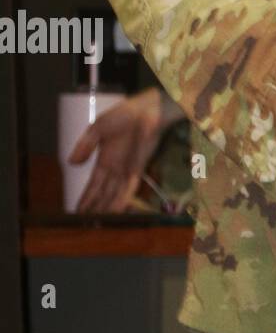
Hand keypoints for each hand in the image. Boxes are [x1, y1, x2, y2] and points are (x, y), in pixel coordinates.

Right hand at [68, 87, 182, 212]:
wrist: (147, 110)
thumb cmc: (124, 115)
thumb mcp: (97, 128)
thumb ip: (85, 145)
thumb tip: (71, 162)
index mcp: (104, 160)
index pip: (93, 185)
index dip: (86, 198)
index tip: (77, 211)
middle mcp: (115, 168)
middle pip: (103, 194)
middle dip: (95, 208)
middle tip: (86, 223)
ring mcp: (127, 169)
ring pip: (115, 194)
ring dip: (108, 208)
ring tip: (99, 222)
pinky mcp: (139, 167)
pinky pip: (130, 186)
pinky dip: (124, 198)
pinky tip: (117, 210)